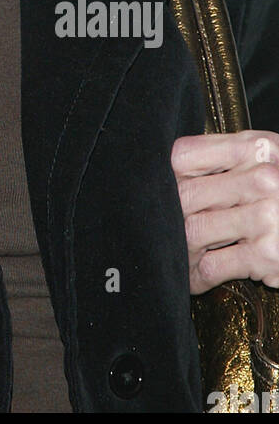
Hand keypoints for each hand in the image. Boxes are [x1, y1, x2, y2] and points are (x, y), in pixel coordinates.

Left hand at [171, 131, 278, 293]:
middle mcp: (263, 178)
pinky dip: (198, 274)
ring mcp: (267, 217)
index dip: (164, 175)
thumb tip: (172, 169)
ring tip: (175, 252)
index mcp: (257, 148)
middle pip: (186, 195)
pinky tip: (196, 276)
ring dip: (180, 248)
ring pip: (195, 231)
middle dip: (167, 217)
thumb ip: (226, 156)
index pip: (185, 155)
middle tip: (156, 228)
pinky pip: (214, 265)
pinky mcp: (268, 254)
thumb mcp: (268, 159)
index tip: (156, 189)